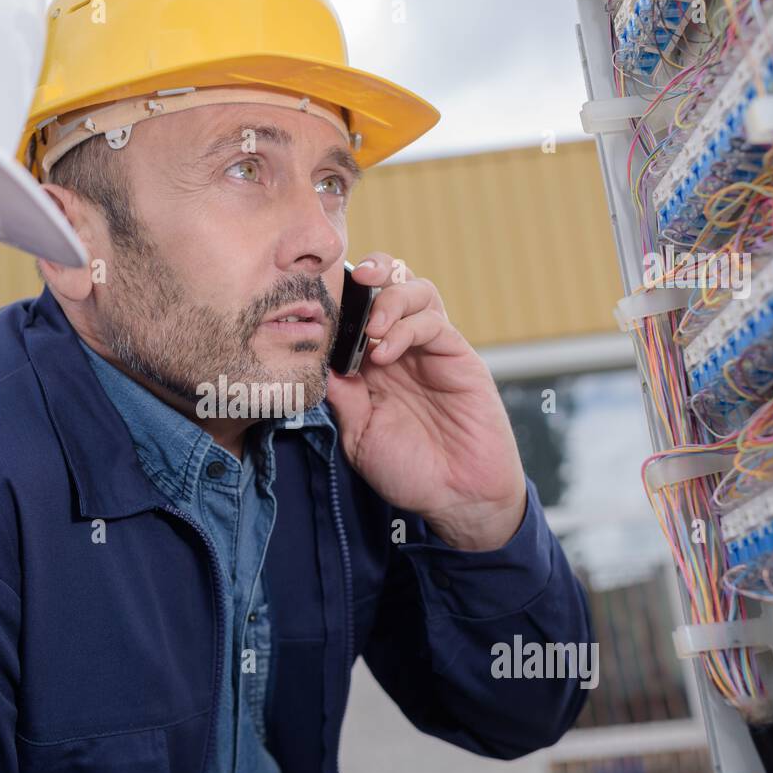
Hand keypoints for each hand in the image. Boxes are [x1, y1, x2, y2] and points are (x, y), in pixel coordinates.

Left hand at [325, 253, 526, 551]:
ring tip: (371, 326)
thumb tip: (314, 360)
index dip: (341, 297)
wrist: (458, 497)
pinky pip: (434, 323)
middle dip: (370, 275)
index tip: (316, 296)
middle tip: (351, 282)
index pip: (357, 312)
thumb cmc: (409, 471)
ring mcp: (431, 351)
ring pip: (416, 292)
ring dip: (390, 297)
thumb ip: (341, 395)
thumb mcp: (359, 434)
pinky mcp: (458, 357)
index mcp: (373, 365)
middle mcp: (402, 350)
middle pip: (389, 287)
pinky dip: (406, 328)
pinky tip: (385, 353)